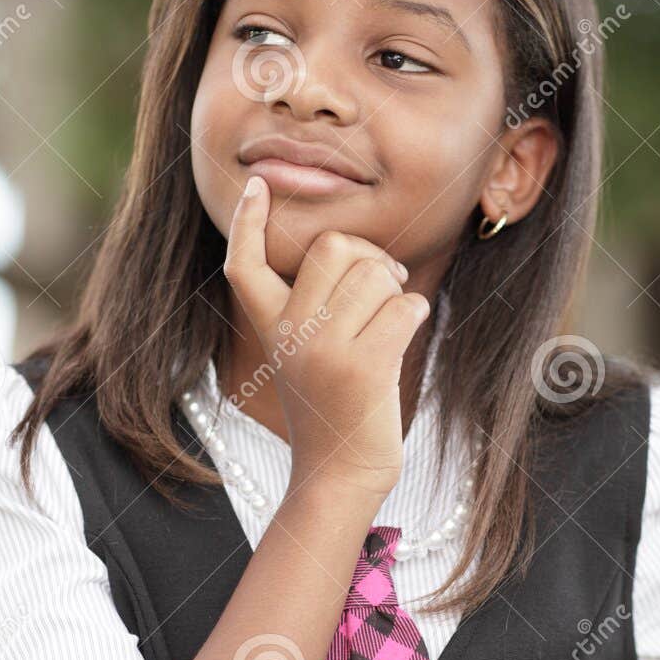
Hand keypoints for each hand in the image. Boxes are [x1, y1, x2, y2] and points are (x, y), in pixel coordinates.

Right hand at [224, 175, 430, 501]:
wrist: (341, 473)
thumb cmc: (336, 407)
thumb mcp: (308, 355)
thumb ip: (316, 306)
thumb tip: (359, 251)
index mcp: (269, 327)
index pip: (245, 264)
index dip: (248, 222)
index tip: (258, 185)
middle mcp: (289, 334)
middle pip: (334, 247)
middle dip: (369, 257)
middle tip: (382, 284)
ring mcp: (324, 351)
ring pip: (375, 273)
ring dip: (396, 290)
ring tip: (390, 322)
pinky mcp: (364, 368)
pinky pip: (405, 306)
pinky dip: (415, 314)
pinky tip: (405, 338)